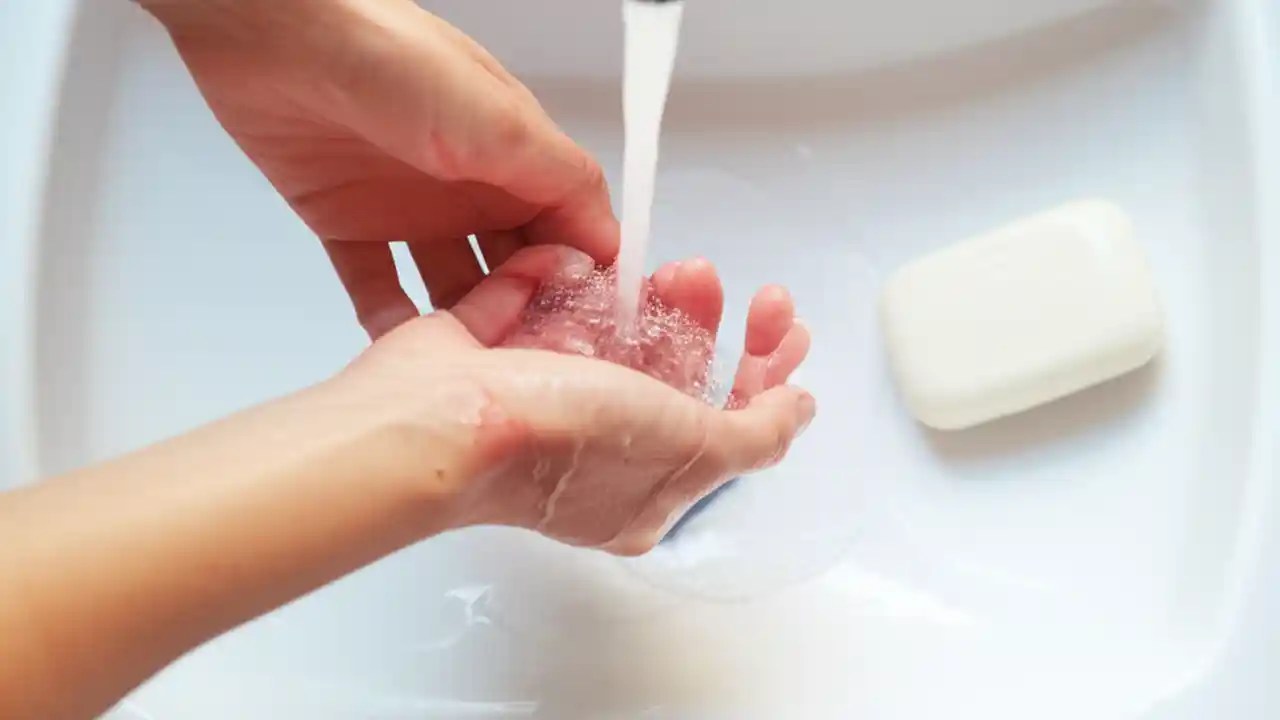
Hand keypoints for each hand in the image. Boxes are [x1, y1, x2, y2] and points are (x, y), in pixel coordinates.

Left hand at [142, 0, 617, 337]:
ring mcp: (411, 210)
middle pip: (515, 272)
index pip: (571, 234)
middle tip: (526, 371)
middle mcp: (472, 188)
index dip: (582, 284)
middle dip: (526, 318)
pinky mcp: (348, 224)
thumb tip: (613, 246)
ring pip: (452, 289)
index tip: (587, 338)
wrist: (275, 34)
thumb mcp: (501, 122)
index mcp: (517, 159)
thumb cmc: (395, 63)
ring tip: (470, 370)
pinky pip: (377, 288)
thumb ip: (563, 181)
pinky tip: (406, 354)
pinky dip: (390, 322)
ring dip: (464, 328)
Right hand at [339, 246, 812, 553]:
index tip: (783, 329)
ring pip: (610, 332)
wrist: (442, 418)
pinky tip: (575, 266)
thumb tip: (799, 414)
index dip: (761, 374)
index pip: (717, 428)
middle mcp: (594, 445)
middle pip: (668, 372)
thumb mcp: (687, 448)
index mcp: (641, 486)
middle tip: (725, 282)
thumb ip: (755, 434)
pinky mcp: (496, 348)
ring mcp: (542, 395)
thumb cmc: (561, 442)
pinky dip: (563, 278)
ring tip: (672, 269)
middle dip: (706, 321)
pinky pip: (541, 299)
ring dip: (650, 295)